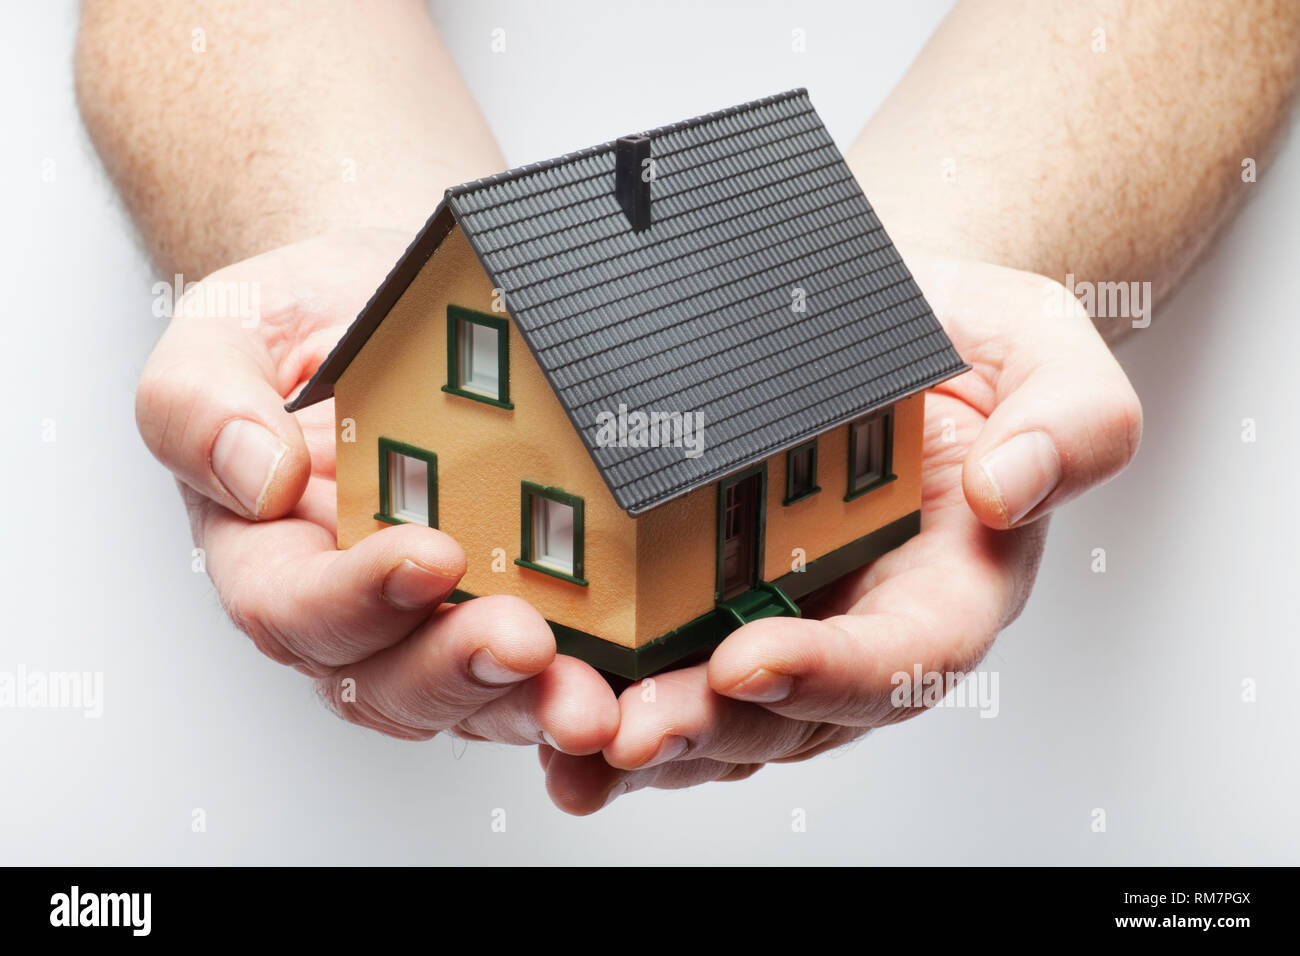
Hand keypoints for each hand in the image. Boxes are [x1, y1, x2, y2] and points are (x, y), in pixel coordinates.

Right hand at [136, 230, 618, 749]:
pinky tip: (635, 683)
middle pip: (392, 680)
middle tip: (525, 642)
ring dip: (533, 702)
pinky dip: (592, 684)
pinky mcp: (521, 607)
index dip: (357, 598)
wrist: (390, 303)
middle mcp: (357, 610)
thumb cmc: (304, 325)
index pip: (295, 608)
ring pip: (477, 696)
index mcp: (273, 555)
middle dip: (460, 670)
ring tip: (589, 699)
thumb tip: (257, 476)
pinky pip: (550, 669)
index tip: (430, 554)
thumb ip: (200, 403)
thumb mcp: (225, 332)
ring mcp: (443, 619)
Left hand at [539, 253, 1142, 812]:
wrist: (865, 318)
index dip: (833, 675)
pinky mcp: (701, 609)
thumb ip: (1072, 420)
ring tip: (568, 733)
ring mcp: (776, 627)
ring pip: (713, 719)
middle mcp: (857, 629)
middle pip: (791, 717)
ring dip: (640, 740)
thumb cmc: (954, 337)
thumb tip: (1006, 492)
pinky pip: (658, 676)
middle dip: (708, 730)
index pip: (907, 659)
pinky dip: (604, 703)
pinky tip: (544, 711)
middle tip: (628, 729)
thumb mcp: (1040, 348)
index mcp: (947, 586)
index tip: (750, 662)